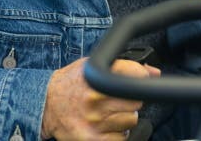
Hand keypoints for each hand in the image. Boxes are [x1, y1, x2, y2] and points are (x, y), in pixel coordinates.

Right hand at [40, 57, 160, 139]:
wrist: (46, 105)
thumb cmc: (71, 84)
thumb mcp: (92, 66)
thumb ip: (122, 66)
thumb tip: (154, 73)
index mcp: (95, 76)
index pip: (135, 74)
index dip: (140, 77)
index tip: (138, 80)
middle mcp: (95, 98)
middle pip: (136, 100)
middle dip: (130, 100)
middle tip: (117, 100)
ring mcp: (95, 120)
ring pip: (131, 120)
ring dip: (124, 118)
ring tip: (110, 114)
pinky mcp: (93, 139)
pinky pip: (122, 138)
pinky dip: (118, 134)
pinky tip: (107, 127)